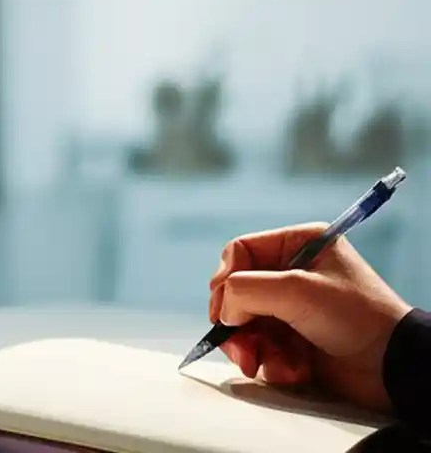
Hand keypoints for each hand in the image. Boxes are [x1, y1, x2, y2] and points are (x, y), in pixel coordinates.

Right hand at [209, 223, 412, 411]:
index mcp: (299, 245)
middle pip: (238, 292)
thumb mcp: (296, 290)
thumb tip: (224, 311)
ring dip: (251, 348)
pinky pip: (264, 349)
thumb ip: (245, 290)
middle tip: (239, 346)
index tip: (222, 308)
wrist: (393, 366)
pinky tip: (292, 371)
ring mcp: (294, 309)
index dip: (225, 278)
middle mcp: (295, 273)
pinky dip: (272, 363)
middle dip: (236, 323)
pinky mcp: (297, 340)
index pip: (240, 252)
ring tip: (260, 364)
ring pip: (247, 325)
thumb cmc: (355, 316)